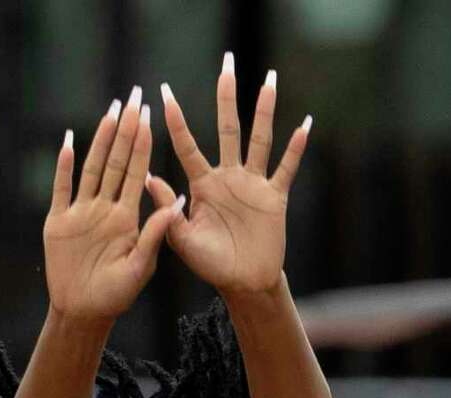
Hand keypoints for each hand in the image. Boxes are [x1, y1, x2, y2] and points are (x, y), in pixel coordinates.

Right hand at [44, 88, 182, 323]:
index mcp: (127, 217)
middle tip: (133, 97)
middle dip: (125, 130)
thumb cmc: (115, 297)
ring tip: (109, 111)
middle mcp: (105, 208)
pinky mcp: (59, 223)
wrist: (83, 314)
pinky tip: (69, 141)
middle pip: (115, 161)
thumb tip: (179, 200)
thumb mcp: (140, 267)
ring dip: (100, 140)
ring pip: (91, 168)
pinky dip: (64, 166)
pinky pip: (62, 189)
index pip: (136, 171)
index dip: (143, 142)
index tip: (150, 114)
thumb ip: (155, 233)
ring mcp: (81, 213)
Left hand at [148, 59, 310, 296]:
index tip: (164, 93)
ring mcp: (253, 184)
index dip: (176, 121)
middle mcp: (228, 176)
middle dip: (226, 96)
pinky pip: (285, 169)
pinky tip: (303, 125)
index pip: (187, 146)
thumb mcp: (182, 241)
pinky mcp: (274, 197)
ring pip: (259, 139)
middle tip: (227, 61)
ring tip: (269, 80)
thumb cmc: (210, 265)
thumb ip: (166, 210)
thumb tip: (146, 178)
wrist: (243, 283)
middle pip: (228, 128)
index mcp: (203, 185)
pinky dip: (295, 149)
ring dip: (265, 111)